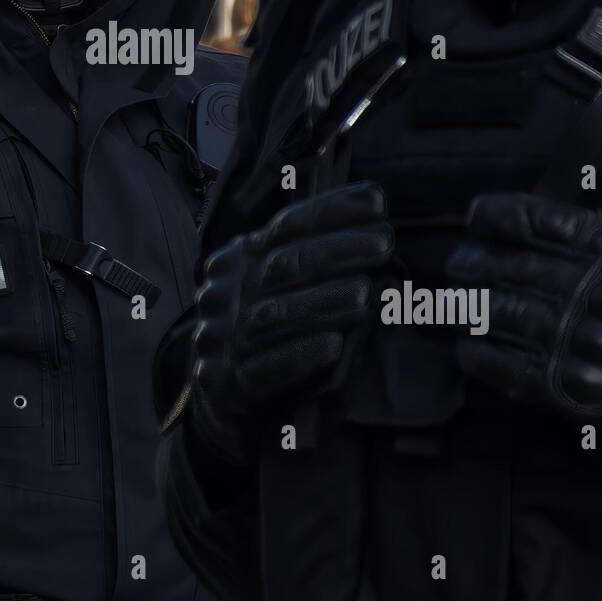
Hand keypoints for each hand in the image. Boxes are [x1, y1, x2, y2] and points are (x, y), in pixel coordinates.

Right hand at [186, 182, 393, 465]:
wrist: (217, 396)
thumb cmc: (264, 328)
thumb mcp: (275, 281)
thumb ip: (310, 253)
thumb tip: (372, 210)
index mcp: (240, 258)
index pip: (287, 226)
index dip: (332, 211)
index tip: (376, 204)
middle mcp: (226, 291)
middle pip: (284, 265)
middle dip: (339, 251)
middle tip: (383, 244)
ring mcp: (222, 336)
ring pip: (275, 316)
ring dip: (324, 302)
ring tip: (367, 293)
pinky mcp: (226, 382)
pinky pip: (263, 369)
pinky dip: (300, 355)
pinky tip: (334, 346)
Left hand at [448, 192, 601, 474]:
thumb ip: (595, 239)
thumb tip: (522, 222)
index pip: (541, 221)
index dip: (499, 215)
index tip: (474, 215)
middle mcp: (598, 293)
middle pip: (516, 267)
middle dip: (476, 263)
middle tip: (456, 263)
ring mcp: (583, 341)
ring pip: (506, 313)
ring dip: (470, 306)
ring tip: (450, 304)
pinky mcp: (571, 386)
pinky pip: (510, 366)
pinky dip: (481, 355)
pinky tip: (467, 347)